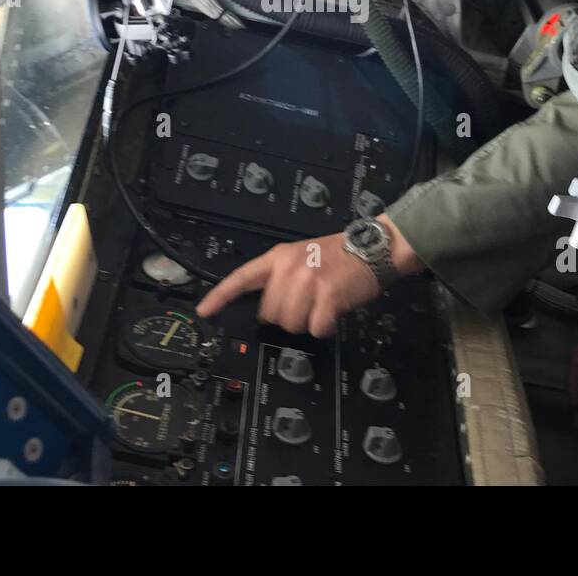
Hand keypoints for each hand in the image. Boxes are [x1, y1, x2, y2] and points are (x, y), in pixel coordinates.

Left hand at [196, 217, 421, 336]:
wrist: (373, 248)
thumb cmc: (339, 255)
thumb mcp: (301, 256)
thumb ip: (280, 277)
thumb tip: (265, 310)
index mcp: (279, 257)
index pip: (242, 278)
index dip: (220, 296)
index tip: (204, 311)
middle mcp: (289, 268)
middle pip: (269, 313)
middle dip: (286, 317)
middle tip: (306, 304)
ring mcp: (308, 282)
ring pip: (291, 324)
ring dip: (307, 323)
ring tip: (321, 306)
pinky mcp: (328, 297)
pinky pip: (316, 329)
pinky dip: (325, 327)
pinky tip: (333, 312)